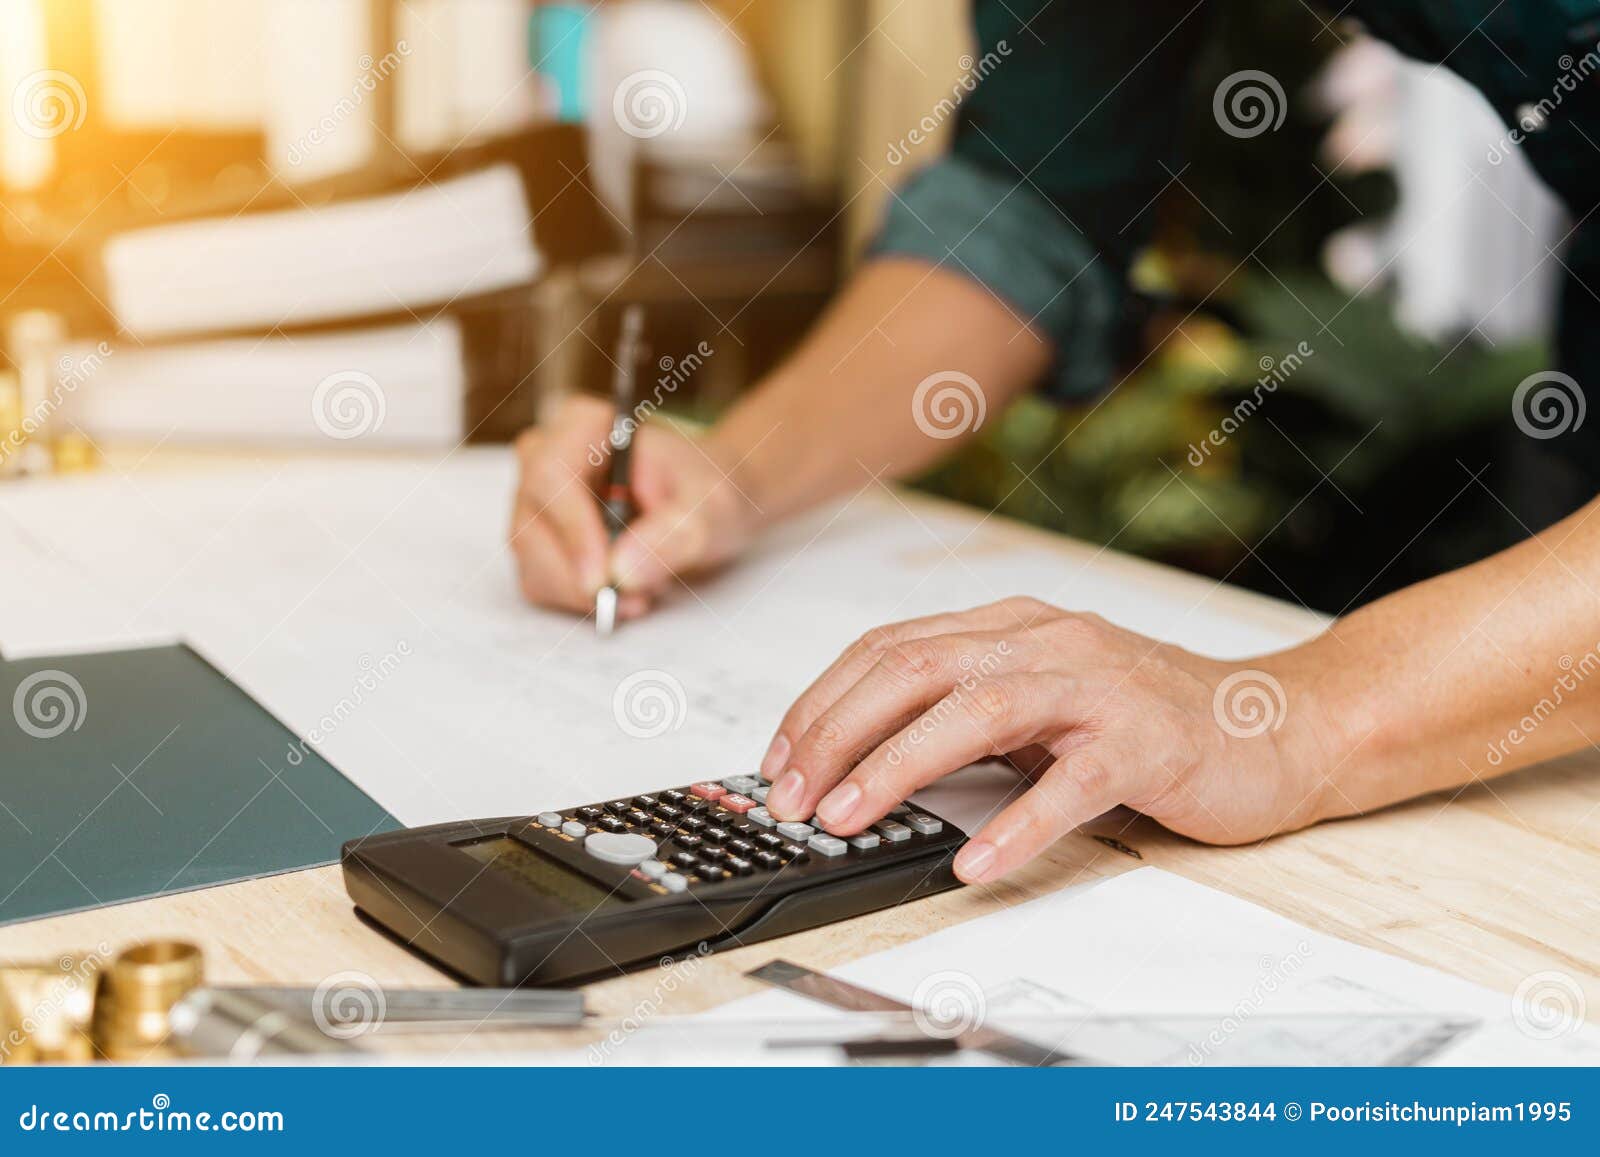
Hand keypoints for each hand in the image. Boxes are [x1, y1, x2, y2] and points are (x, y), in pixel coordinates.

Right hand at [509, 396, 756, 616]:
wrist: (707, 506)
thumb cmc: (707, 491)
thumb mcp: (711, 508)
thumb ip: (673, 534)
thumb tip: (623, 572)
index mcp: (583, 425)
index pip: (552, 476)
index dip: (572, 531)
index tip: (604, 577)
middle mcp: (547, 457)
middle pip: (531, 525)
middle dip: (579, 576)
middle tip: (633, 600)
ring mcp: (537, 501)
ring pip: (532, 561)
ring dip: (583, 594)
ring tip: (641, 594)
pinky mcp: (539, 540)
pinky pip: (541, 582)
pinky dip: (580, 601)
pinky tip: (624, 593)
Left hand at [759, 597, 1342, 883]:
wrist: (1275, 724)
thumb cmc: (1149, 719)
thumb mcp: (1041, 701)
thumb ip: (967, 715)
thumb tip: (863, 764)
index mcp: (1011, 627)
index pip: (890, 649)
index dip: (822, 703)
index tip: (779, 761)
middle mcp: (1046, 641)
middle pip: (914, 670)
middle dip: (836, 734)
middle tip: (792, 798)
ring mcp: (1097, 687)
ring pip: (977, 711)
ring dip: (897, 766)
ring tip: (847, 817)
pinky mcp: (1145, 744)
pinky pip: (1070, 786)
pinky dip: (1016, 826)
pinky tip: (974, 863)